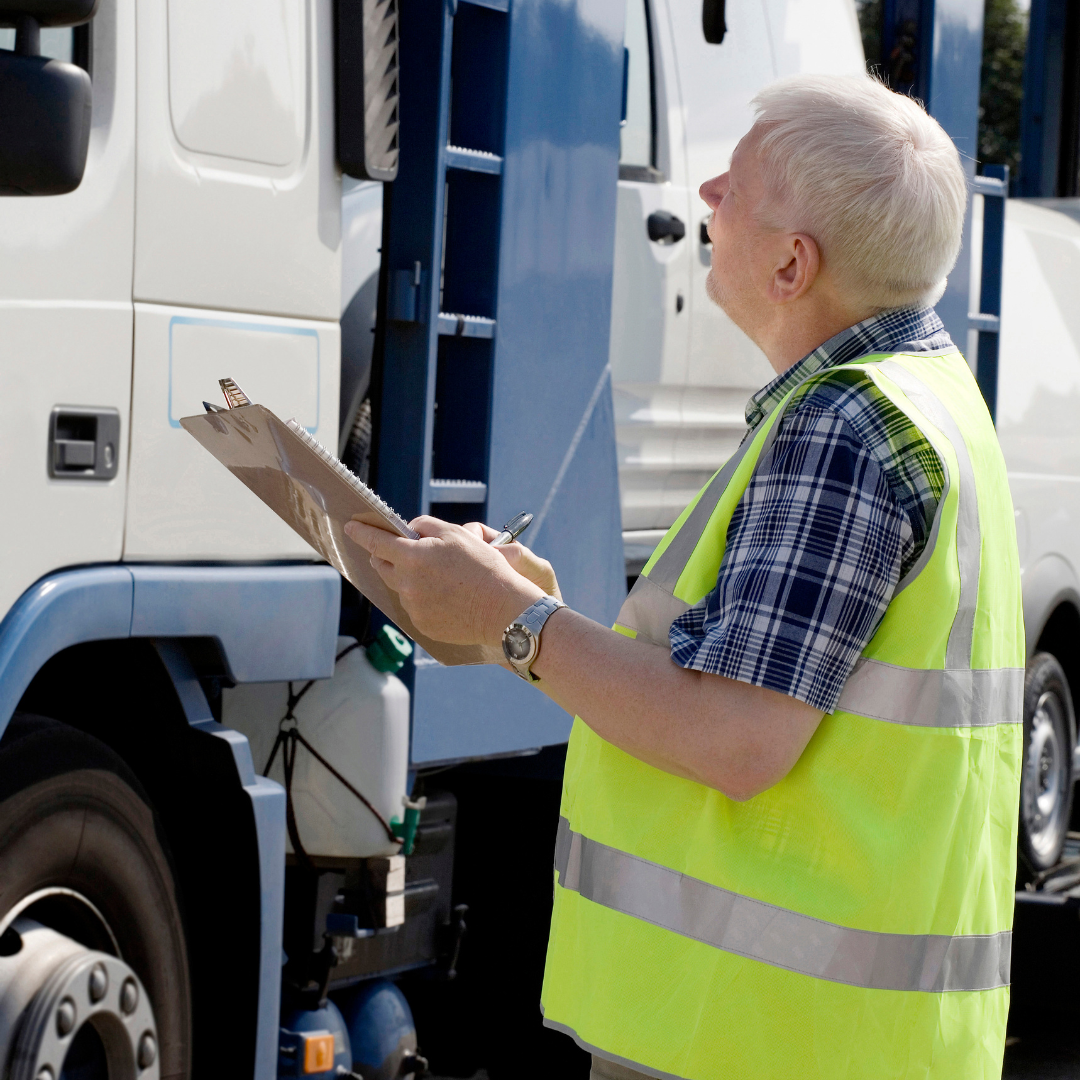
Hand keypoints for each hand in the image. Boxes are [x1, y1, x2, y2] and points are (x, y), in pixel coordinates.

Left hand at [343, 516, 543, 646]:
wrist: (503, 610)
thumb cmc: (484, 568)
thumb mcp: (457, 534)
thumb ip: (427, 526)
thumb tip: (410, 530)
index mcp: (412, 558)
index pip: (375, 542)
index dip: (361, 532)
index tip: (351, 527)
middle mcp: (406, 584)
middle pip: (382, 566)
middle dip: (387, 556)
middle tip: (407, 552)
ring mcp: (413, 607)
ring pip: (400, 587)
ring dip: (409, 578)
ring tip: (440, 577)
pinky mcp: (422, 625)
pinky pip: (414, 606)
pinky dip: (423, 598)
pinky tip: (446, 596)